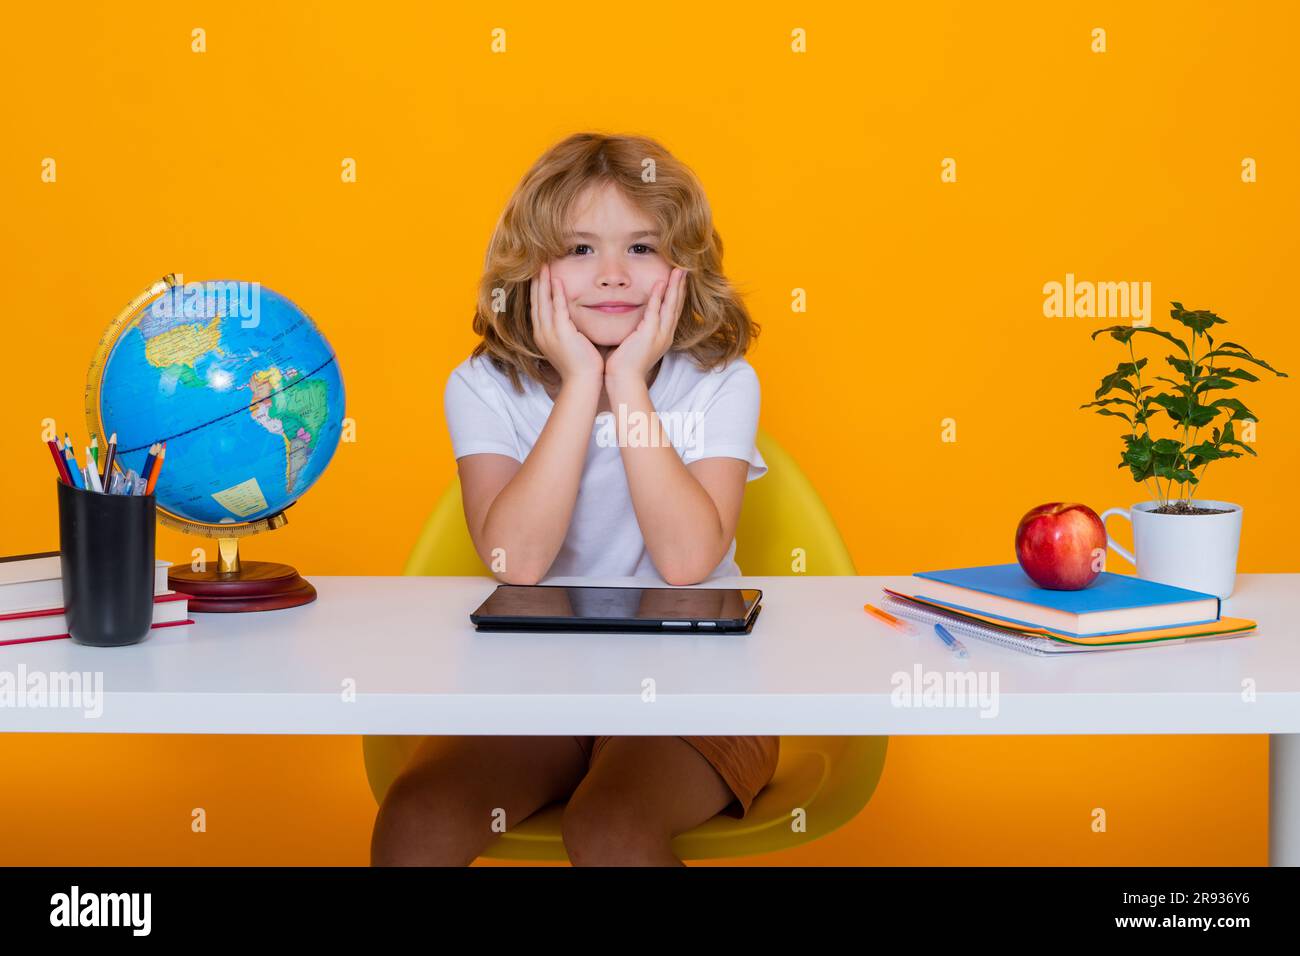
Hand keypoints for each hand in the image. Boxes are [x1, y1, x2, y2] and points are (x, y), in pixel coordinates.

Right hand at [530, 263, 603, 385]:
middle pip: (535, 301)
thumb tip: (571, 318)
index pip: (536, 307)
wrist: (583, 381)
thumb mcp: (569, 344)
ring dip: (543, 282)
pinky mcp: (561, 333)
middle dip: (536, 282)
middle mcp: (541, 333)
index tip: (537, 275)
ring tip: (543, 266)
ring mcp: (549, 333)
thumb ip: (567, 329)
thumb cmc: (581, 365)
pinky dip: (556, 293)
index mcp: (542, 335)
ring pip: (542, 301)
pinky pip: (557, 308)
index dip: (536, 290)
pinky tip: (557, 280)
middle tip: (536, 264)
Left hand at [604, 267, 687, 389]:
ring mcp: (659, 335)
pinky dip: (658, 297)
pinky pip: (655, 312)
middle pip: (677, 306)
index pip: (673, 311)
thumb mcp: (635, 344)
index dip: (677, 295)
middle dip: (681, 287)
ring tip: (679, 271)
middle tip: (684, 270)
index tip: (679, 280)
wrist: (623, 380)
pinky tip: (660, 284)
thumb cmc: (625, 364)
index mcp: (663, 337)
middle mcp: (665, 335)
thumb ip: (638, 330)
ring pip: (671, 306)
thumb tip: (633, 321)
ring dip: (675, 287)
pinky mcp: (649, 335)